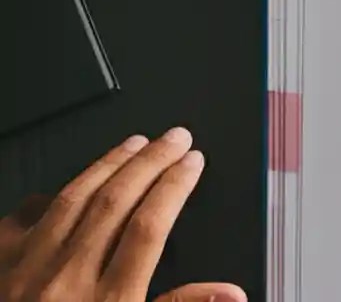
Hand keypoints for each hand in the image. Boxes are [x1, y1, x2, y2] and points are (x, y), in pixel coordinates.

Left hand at [0, 129, 245, 301]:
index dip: (175, 186)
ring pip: (72, 199)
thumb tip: (230, 292)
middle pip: (115, 202)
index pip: (150, 226)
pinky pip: (24, 216)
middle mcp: (66, 281)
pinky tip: (71, 185)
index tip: (192, 162)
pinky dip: (50, 196)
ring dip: (108, 165)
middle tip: (175, 138)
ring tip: (135, 143)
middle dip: (150, 162)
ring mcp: (26, 270)